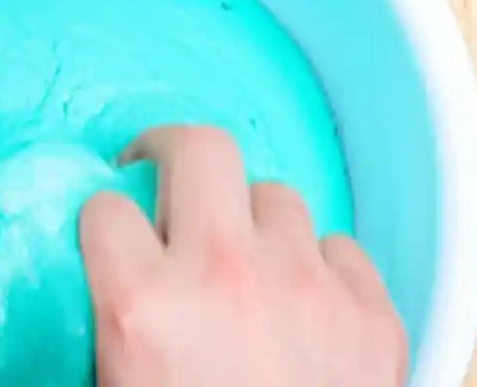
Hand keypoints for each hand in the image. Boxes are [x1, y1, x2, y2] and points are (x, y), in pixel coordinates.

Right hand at [80, 126, 407, 386]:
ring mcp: (308, 289)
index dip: (104, 218)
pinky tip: (305, 303)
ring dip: (253, 222)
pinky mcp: (374, 316)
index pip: (103, 210)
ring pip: (277, 196)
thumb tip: (102, 295)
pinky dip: (320, 266)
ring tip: (247, 262)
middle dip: (174, 152)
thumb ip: (111, 327)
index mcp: (144, 308)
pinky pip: (342, 248)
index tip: (113, 230)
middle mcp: (225, 278)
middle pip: (199, 148)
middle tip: (167, 179)